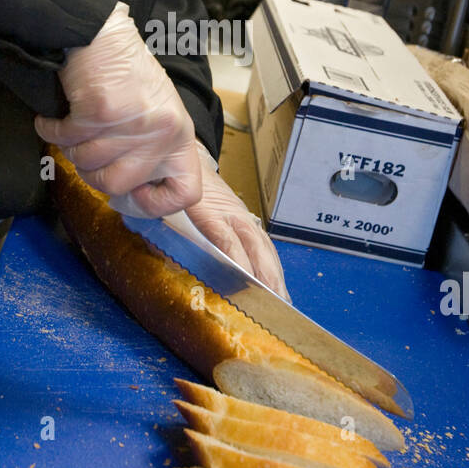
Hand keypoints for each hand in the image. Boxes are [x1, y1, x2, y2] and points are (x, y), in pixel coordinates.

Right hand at [34, 2, 201, 215]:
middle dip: (93, 172)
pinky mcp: (100, 111)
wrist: (99, 31)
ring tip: (74, 124)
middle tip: (87, 149)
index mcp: (179, 134)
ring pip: (87, 164)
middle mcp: (162, 131)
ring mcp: (132, 122)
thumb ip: (150, 152)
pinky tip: (56, 116)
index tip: (134, 193)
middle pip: (118, 185)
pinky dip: (52, 129)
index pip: (186, 193)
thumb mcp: (155, 113)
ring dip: (71, 147)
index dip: (156, 204)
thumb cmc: (124, 73)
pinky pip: (65, 140)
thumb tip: (132, 195)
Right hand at [186, 142, 290, 298]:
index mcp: (245, 223)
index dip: (276, 276)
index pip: (266, 253)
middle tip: (283, 306)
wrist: (185, 161)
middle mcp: (243, 220)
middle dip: (275, 281)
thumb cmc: (196, 196)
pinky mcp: (210, 215)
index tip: (283, 300)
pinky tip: (242, 276)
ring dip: (263, 274)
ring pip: (254, 248)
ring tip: (270, 297)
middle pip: (266, 254)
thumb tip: (220, 274)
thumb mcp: (211, 220)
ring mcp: (229, 216)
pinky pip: (227, 240)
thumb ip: (218, 243)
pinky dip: (236, 259)